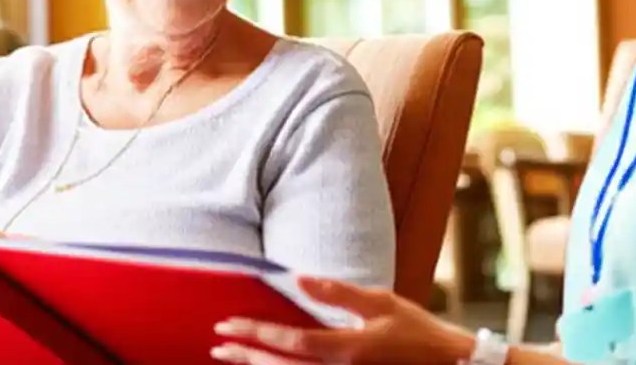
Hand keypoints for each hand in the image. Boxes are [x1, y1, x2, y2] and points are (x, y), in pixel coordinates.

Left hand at [211, 277, 476, 363]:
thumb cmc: (417, 331)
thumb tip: (298, 279)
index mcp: (347, 349)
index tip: (226, 325)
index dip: (254, 333)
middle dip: (245, 357)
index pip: (288, 342)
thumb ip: (337, 292)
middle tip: (218, 346)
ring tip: (234, 359)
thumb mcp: (380, 302)